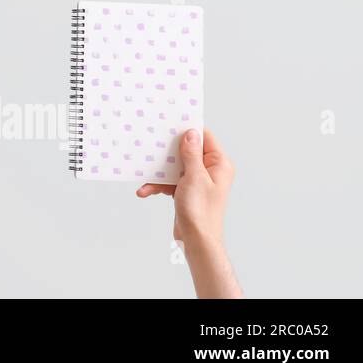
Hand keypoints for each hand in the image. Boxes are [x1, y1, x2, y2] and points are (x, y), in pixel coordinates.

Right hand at [136, 127, 233, 245]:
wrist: (196, 240)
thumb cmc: (200, 211)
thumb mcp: (194, 177)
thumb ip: (191, 154)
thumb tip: (191, 133)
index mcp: (218, 164)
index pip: (204, 137)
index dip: (188, 130)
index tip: (171, 122)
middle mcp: (210, 170)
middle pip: (187, 151)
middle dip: (168, 151)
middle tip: (152, 144)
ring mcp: (198, 181)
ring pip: (175, 166)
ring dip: (159, 172)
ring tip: (145, 175)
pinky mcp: (187, 190)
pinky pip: (170, 181)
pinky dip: (158, 185)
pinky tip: (146, 190)